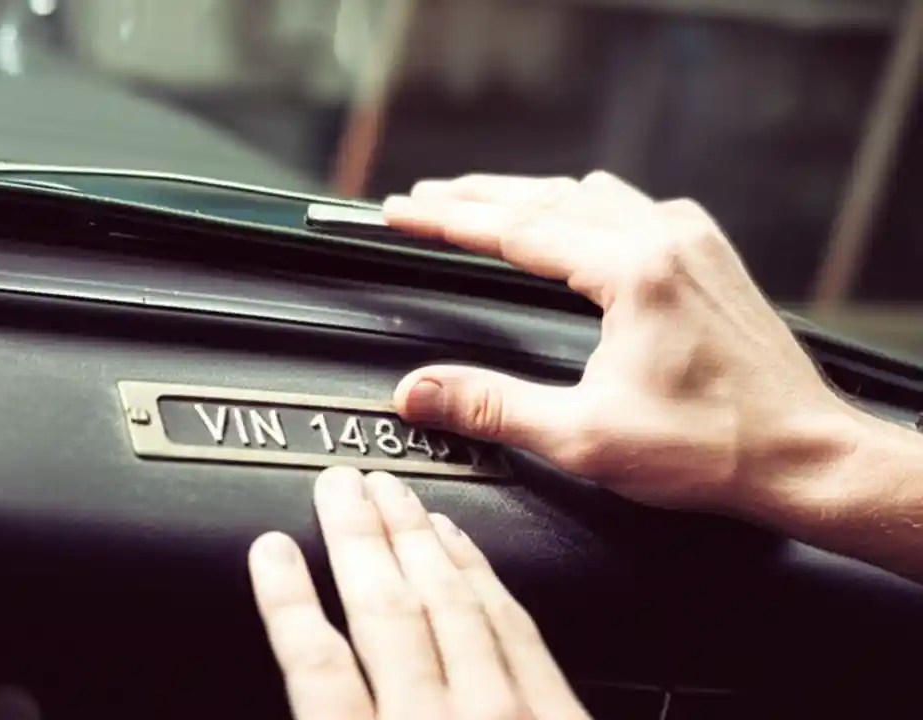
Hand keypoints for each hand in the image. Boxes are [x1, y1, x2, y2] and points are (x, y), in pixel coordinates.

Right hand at [249, 467, 589, 719]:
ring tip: (391, 493)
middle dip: (357, 537)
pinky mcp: (559, 715)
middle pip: (387, 610)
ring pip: (451, 604)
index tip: (271, 550)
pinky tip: (462, 547)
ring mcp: (505, 716)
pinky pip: (515, 629)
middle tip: (339, 484)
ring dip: (415, 540)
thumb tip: (298, 695)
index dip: (287, 599)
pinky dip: (481, 577)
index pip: (317, 666)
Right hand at [382, 172, 868, 518]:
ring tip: (479, 202)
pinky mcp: (708, 257)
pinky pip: (630, 206)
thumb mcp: (584, 436)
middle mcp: (665, 239)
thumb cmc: (714, 449)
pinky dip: (579, 205)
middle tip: (422, 199)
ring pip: (588, 195)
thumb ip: (490, 407)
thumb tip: (418, 390)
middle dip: (475, 197)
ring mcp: (692, 242)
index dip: (445, 220)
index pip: (514, 228)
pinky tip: (569, 217)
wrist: (807, 457)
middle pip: (547, 197)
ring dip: (527, 196)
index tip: (401, 211)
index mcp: (632, 270)